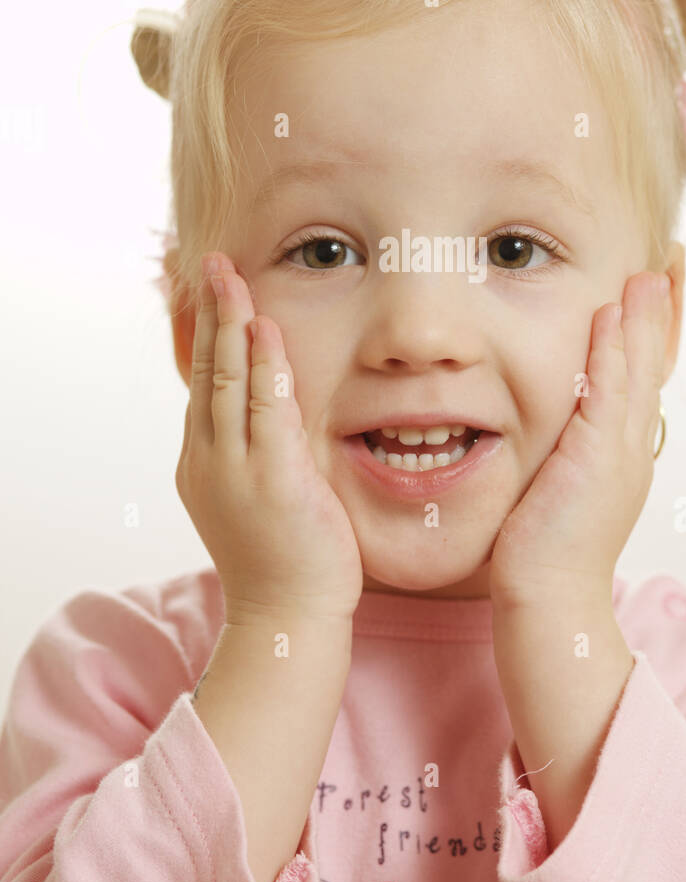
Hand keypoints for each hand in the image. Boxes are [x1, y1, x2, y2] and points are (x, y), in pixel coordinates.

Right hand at [175, 252, 363, 622]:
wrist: (286, 619)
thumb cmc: (284, 561)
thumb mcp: (258, 498)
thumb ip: (260, 451)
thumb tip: (273, 411)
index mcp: (203, 463)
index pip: (205, 384)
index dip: (209, 334)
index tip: (212, 292)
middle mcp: (210, 460)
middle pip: (208, 371)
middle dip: (211, 313)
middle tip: (212, 262)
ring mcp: (236, 470)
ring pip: (228, 381)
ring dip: (231, 324)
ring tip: (231, 276)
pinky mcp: (273, 479)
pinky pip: (266, 409)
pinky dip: (263, 365)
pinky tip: (264, 328)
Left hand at [489, 271, 671, 608]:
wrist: (548, 600)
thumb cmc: (542, 552)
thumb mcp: (560, 488)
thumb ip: (564, 450)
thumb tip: (554, 425)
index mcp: (621, 452)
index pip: (642, 377)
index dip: (651, 331)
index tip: (654, 286)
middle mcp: (629, 448)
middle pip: (654, 366)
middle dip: (661, 313)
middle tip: (671, 262)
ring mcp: (618, 453)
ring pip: (638, 372)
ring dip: (644, 319)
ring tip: (650, 271)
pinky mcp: (596, 459)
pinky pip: (608, 394)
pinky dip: (613, 352)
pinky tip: (610, 316)